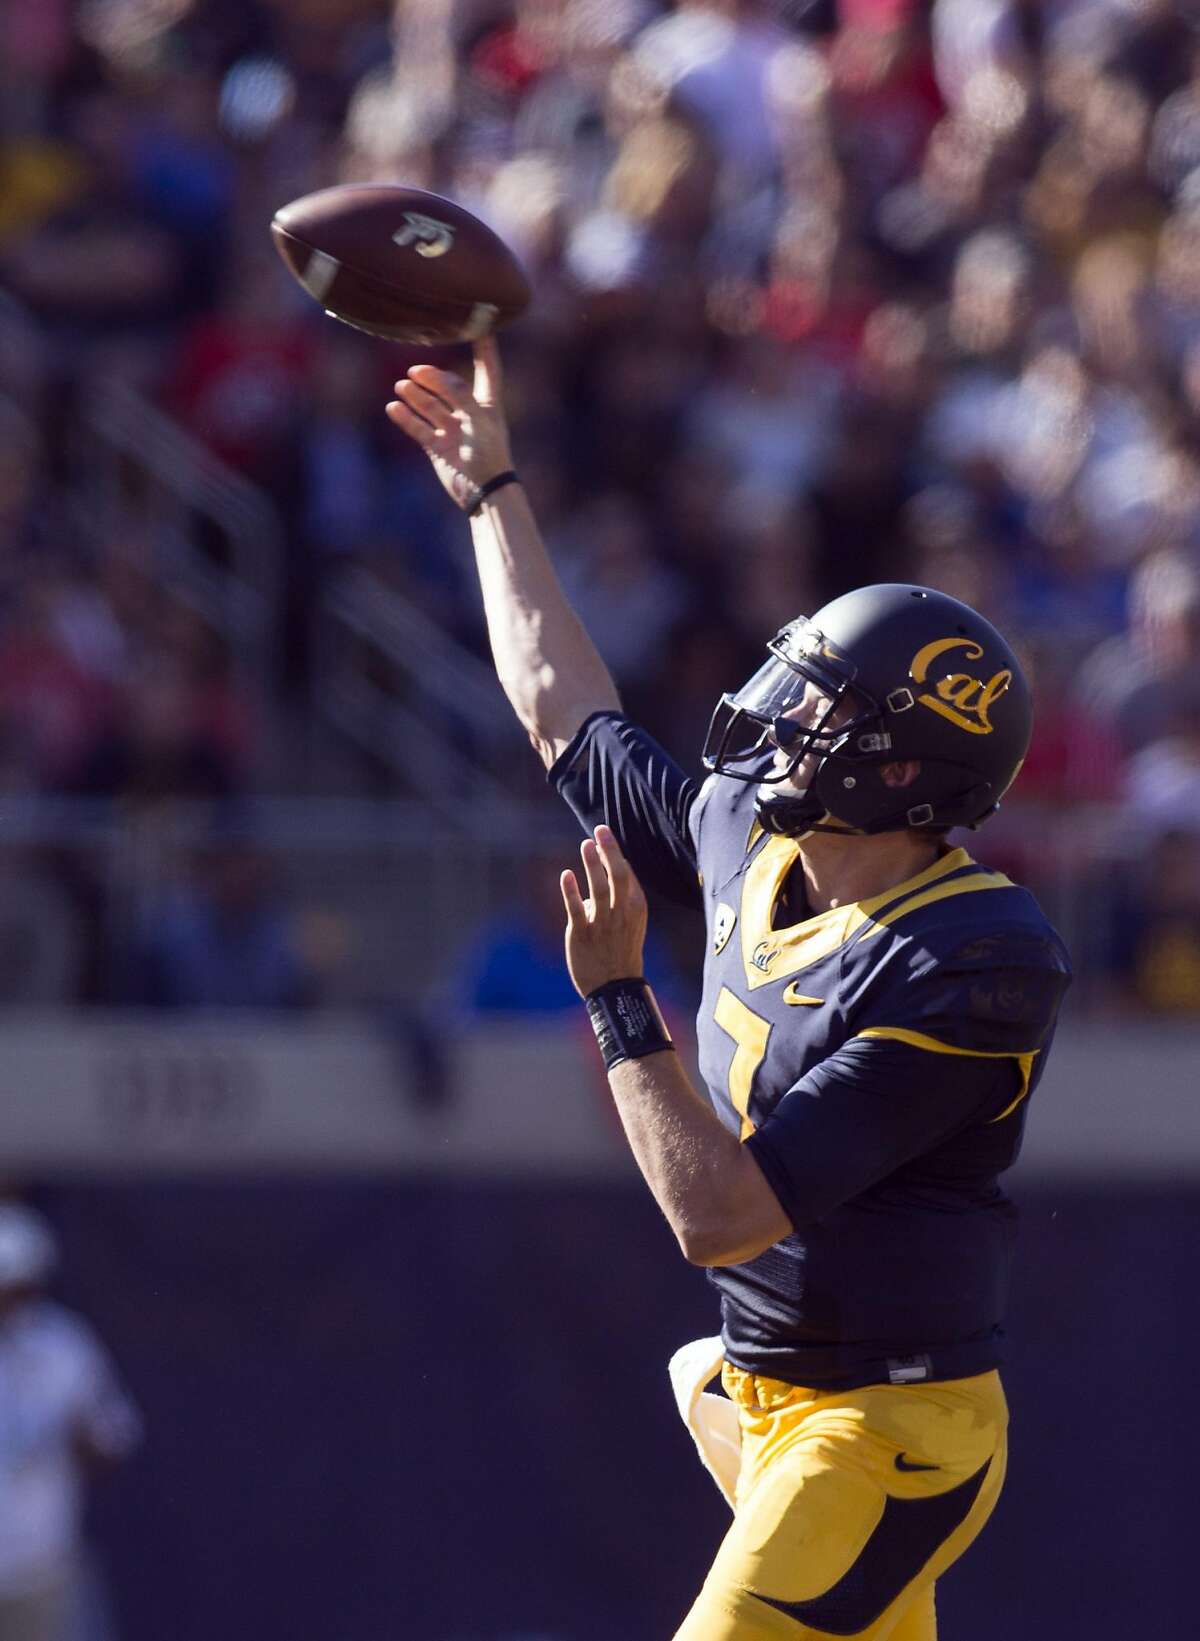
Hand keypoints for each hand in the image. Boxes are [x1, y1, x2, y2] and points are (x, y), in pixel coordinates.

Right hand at [385, 337, 513, 510]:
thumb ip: (459, 394)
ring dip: (415, 395)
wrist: (484, 492)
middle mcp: (469, 413)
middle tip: (416, 371)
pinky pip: (418, 428)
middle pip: (448, 386)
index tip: (481, 325)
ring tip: (401, 386)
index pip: (488, 369)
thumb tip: (436, 377)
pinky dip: (406, 418)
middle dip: (432, 377)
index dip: (485, 348)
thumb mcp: (479, 418)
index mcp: (488, 404)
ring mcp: (452, 430)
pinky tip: (393, 407)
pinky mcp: (437, 447)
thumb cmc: (489, 453)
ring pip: (430, 406)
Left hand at [560, 825, 647, 997]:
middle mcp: (622, 913)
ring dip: (593, 865)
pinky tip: (566, 875)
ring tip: (586, 845)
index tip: (604, 837)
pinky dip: (571, 891)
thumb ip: (623, 896)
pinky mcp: (582, 934)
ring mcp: (602, 924)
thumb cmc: (622, 950)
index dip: (615, 854)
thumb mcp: (632, 921)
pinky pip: (576, 909)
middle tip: (600, 830)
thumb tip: (609, 868)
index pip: (627, 874)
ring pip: (599, 889)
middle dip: (610, 851)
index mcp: (636, 908)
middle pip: (618, 876)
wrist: (615, 987)